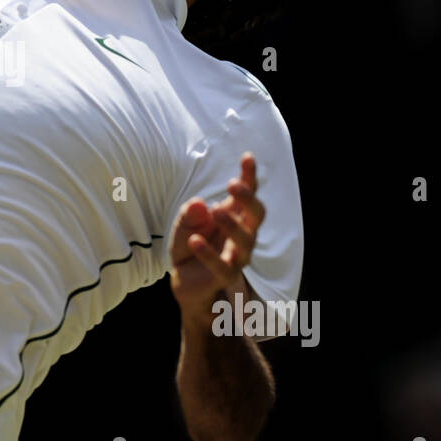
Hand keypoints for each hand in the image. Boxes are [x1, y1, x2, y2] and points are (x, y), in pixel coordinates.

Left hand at [169, 153, 265, 321]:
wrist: (187, 284)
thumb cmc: (191, 247)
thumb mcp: (184, 226)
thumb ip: (190, 214)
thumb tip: (199, 203)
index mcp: (234, 216)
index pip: (247, 195)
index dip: (249, 176)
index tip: (247, 157)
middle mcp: (241, 235)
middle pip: (256, 215)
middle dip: (249, 198)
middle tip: (233, 184)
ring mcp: (237, 257)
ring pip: (247, 241)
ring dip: (233, 224)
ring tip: (216, 210)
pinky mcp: (225, 277)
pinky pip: (223, 266)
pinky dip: (209, 254)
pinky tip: (194, 240)